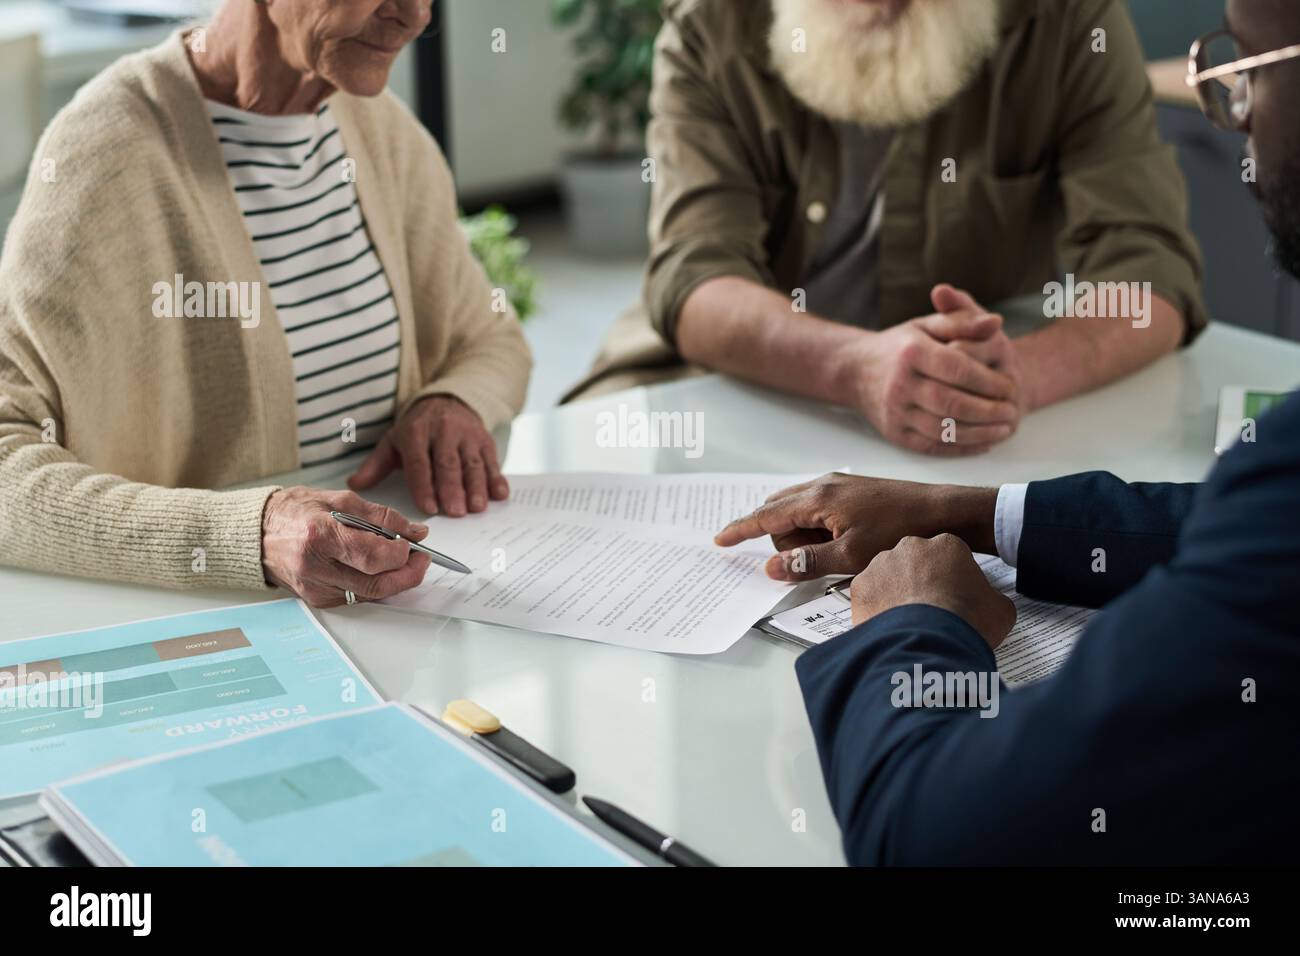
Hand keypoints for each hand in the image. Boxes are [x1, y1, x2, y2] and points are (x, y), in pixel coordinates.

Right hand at [261, 488, 431, 607]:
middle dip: (408, 574)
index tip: (412, 544)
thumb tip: (415, 531)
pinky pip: (357, 599)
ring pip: (370, 595)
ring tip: (401, 562)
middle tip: (420, 560)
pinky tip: (376, 571)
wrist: (258, 533)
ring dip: (394, 581)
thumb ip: (382, 516)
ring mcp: (315, 588)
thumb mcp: (340, 500)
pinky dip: (374, 586)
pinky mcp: (317, 599)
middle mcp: (316, 567)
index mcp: (320, 536)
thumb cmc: (295, 512)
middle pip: (377, 584)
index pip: (374, 556)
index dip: (402, 553)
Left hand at [348, 395, 506, 515]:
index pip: (419, 462)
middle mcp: (443, 431)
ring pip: (472, 463)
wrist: (447, 400)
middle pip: (448, 464)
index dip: (424, 486)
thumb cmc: (418, 429)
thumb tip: (355, 484)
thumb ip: (376, 465)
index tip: (429, 508)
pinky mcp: (485, 439)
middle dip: (452, 489)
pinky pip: (492, 460)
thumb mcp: (394, 441)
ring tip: (477, 507)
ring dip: (476, 487)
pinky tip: (500, 495)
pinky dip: (497, 478)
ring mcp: (467, 435)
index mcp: (416, 432)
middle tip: (455, 512)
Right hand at [715, 473, 997, 581]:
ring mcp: (836, 485)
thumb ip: (808, 563)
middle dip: (785, 541)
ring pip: (798, 512)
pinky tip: (843, 542)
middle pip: (779, 514)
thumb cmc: (899, 532)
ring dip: (805, 537)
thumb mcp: (852, 557)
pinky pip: (816, 510)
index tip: (720, 539)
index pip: (765, 516)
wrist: (943, 512)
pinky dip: (818, 528)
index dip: (741, 529)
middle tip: (816, 561)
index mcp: (817, 499)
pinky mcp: (850, 490)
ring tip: (840, 553)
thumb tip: (771, 569)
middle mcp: (822, 485)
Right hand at [843, 285, 1022, 454]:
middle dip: (987, 411)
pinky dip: (960, 448)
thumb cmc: (901, 346)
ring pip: (943, 430)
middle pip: (951, 403)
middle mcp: (900, 384)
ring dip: (979, 433)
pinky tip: (983, 443)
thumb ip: (962, 322)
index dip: (988, 380)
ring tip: (1003, 429)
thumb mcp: (927, 325)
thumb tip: (996, 323)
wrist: (855, 370)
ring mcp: (895, 412)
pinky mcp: (894, 434)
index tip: (1011, 386)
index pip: (958, 369)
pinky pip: (932, 446)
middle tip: (1012, 411)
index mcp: (911, 353)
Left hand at [850, 534, 1015, 649]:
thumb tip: (990, 604)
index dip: (952, 579)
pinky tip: (888, 628)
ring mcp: (882, 564)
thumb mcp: (1000, 610)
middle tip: (928, 610)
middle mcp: (911, 547)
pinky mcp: (861, 586)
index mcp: (947, 545)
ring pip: (887, 576)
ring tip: (907, 623)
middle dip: (920, 582)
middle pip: (915, 562)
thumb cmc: (965, 624)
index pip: (949, 556)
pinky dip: (875, 609)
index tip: (953, 596)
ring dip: (895, 594)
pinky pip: (867, 595)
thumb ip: (992, 598)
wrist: (930, 644)